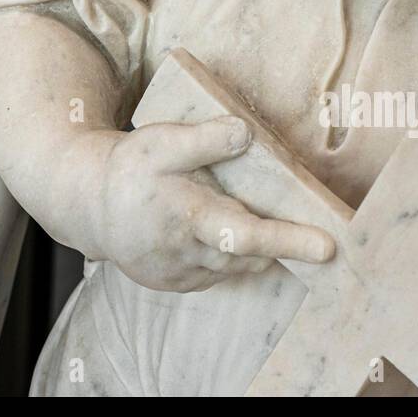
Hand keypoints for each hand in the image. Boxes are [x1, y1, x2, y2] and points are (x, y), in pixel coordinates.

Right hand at [88, 116, 335, 292]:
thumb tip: (247, 133)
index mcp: (188, 217)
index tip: (327, 247)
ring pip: (236, 265)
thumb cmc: (130, 169)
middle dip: (281, 242)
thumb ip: (204, 140)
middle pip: (249, 254)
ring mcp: (183, 274)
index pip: (246, 235)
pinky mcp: (177, 283)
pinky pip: (216, 271)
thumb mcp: (160, 143)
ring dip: (255, 246)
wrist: (89, 206)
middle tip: (309, 229)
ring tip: (248, 215)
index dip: (288, 240)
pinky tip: (216, 227)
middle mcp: (188, 254)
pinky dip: (228, 253)